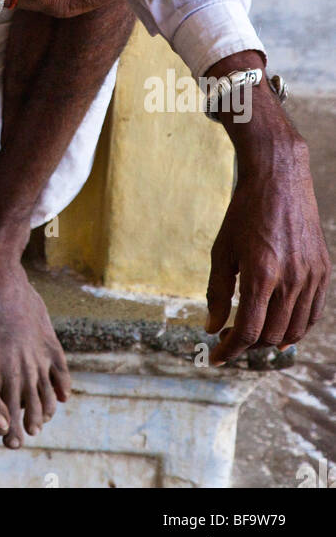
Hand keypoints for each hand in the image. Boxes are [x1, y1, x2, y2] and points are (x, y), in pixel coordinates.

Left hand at [206, 83, 330, 363]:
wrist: (279, 179)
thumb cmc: (244, 212)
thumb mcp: (222, 249)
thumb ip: (218, 292)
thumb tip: (213, 327)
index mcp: (261, 274)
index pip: (249, 331)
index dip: (231, 350)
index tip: (217, 356)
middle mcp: (291, 279)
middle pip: (271, 335)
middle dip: (248, 344)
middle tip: (231, 339)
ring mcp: (311, 276)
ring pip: (294, 329)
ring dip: (272, 339)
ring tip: (253, 334)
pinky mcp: (323, 271)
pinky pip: (313, 313)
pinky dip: (297, 326)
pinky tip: (280, 326)